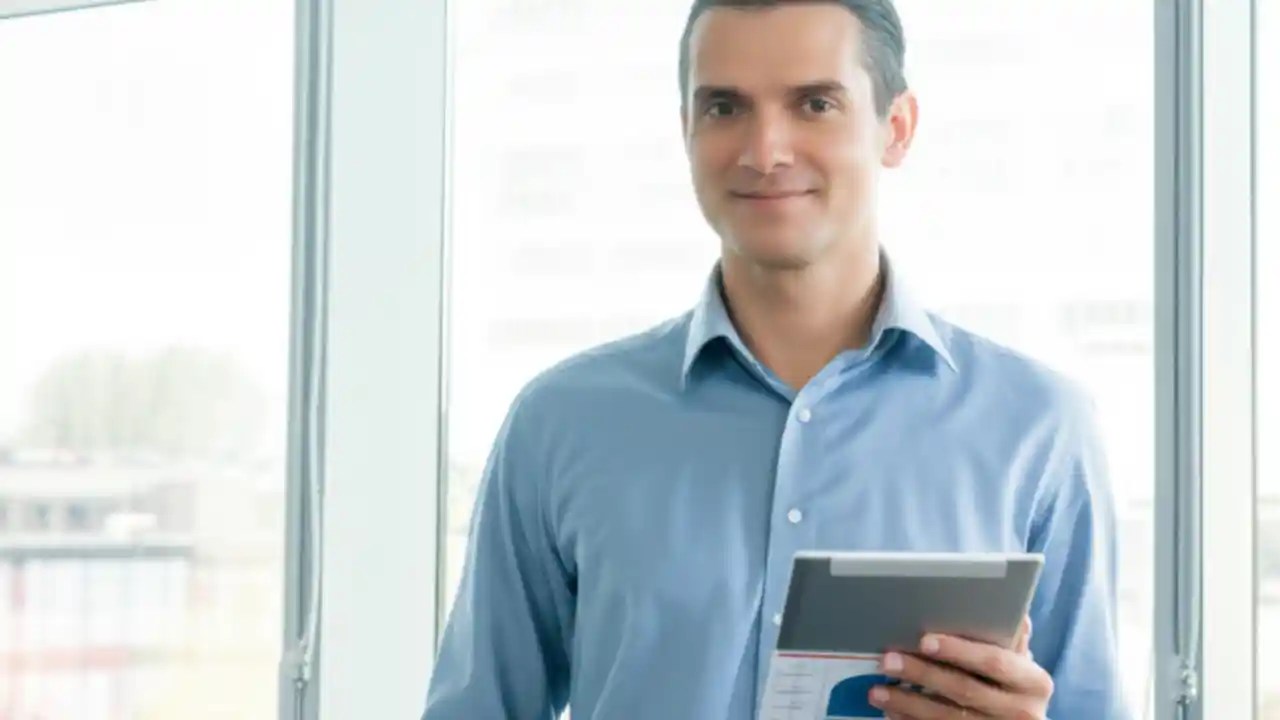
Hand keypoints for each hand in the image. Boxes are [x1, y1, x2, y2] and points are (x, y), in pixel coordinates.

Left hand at [867, 616, 1051, 718]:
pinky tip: (890, 711)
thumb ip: (1010, 637)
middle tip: (888, 660)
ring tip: (877, 690)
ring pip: (947, 718)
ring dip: (908, 703)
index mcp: (1034, 682)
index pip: (994, 661)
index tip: (925, 640)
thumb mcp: (1021, 663)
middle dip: (923, 673)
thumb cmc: (1017, 685)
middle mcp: (1021, 712)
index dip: (959, 650)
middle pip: (964, 690)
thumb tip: (1001, 603)